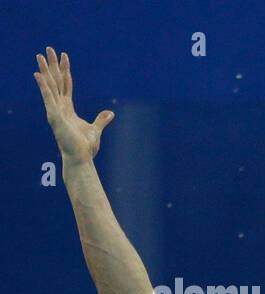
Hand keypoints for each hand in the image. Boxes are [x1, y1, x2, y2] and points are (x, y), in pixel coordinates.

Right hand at [33, 47, 112, 164]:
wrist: (80, 158)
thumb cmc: (85, 147)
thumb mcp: (95, 129)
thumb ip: (101, 120)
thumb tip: (110, 113)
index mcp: (68, 108)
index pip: (66, 84)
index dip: (65, 70)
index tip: (64, 56)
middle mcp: (59, 107)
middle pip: (55, 81)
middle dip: (52, 64)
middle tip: (48, 48)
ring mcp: (55, 110)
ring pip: (50, 86)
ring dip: (45, 70)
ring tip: (40, 56)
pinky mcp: (54, 116)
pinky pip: (48, 98)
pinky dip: (43, 86)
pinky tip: (38, 74)